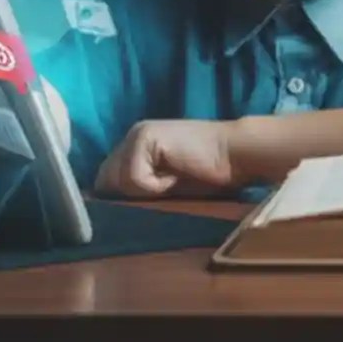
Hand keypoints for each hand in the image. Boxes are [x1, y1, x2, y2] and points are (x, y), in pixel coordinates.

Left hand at [95, 120, 242, 198]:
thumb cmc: (208, 175)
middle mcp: (132, 135)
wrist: (236, 155)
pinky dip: (154, 186)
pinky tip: (176, 177)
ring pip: (117, 180)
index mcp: (136, 144)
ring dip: (143, 191)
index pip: (106, 178)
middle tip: (162, 194)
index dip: (118, 197)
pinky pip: (134, 178)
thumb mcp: (167, 184)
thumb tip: (112, 206)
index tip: (142, 206)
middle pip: (106, 180)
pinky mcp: (145, 138)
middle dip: (127, 196)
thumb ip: (140, 187)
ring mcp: (137, 134)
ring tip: (171, 183)